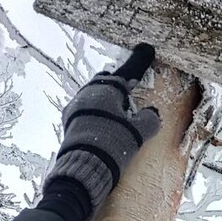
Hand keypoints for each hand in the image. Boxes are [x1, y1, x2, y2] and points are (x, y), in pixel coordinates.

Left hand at [43, 44, 162, 220]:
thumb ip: (148, 119)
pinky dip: (96, 110)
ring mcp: (74, 109)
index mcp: (104, 91)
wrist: (83, 170)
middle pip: (103, 81)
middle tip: (127, 86)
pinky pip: (84, 109)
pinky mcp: (68, 125)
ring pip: (91, 94)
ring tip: (115, 107)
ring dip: (104, 97)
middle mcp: (86, 95)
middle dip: (115, 82)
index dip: (138, 63)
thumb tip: (153, 112)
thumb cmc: (112, 146)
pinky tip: (102, 121)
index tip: (146, 50)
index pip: (125, 73)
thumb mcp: (137, 133)